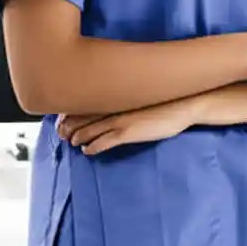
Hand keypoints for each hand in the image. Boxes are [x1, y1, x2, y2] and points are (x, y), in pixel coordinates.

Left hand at [56, 99, 195, 155]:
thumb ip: (128, 98)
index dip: (71, 112)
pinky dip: (91, 147)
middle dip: (68, 127)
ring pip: (88, 130)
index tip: (64, 118)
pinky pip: (102, 142)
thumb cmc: (168, 99)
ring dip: (77, 138)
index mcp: (117, 94)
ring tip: (73, 142)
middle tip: (62, 134)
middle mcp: (114, 106)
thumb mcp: (143, 94)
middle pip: (82, 117)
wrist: (184, 104)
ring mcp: (119, 119)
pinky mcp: (127, 132)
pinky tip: (88, 151)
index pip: (86, 102)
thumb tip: (120, 102)